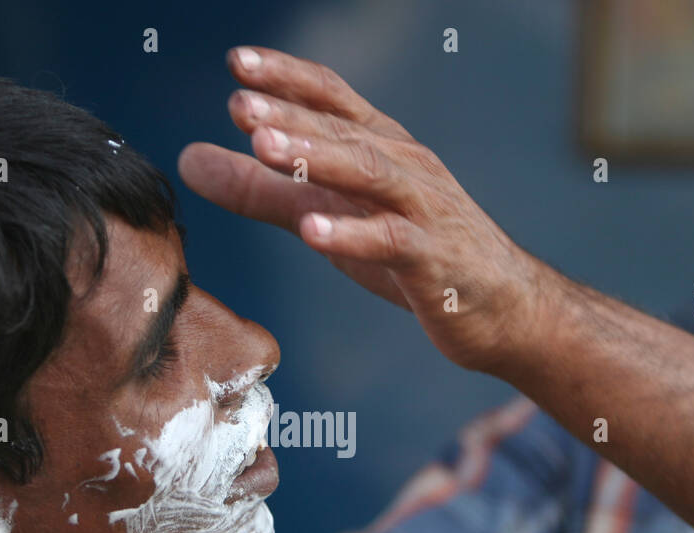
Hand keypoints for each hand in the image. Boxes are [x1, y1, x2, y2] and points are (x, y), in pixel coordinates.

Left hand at [178, 46, 533, 374]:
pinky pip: (391, 241)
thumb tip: (189, 160)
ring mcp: (424, 211)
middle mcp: (406, 167)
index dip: (288, 77)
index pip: (333, 99)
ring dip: (315, 158)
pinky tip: (311, 231)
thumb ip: (263, 190)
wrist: (503, 308)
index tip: (237, 62)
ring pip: (368, 173)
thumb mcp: (328, 216)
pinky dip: (351, 235)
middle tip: (239, 103)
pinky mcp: (434, 261)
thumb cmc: (416, 254)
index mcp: (381, 148)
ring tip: (264, 148)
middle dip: (290, 114)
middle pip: (344, 131)